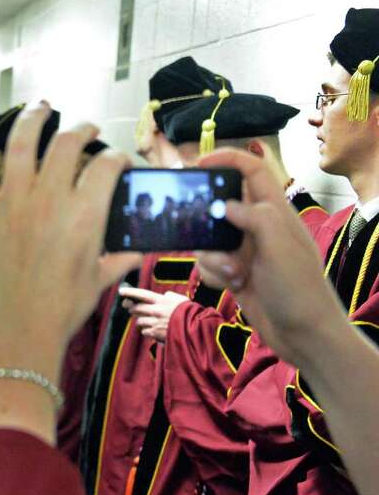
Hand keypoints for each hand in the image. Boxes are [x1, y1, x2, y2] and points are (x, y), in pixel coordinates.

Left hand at [0, 104, 138, 372]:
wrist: (18, 331)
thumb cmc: (61, 310)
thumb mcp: (100, 280)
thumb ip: (121, 257)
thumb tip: (139, 249)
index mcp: (85, 213)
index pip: (107, 165)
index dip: (117, 158)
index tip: (118, 162)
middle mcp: (49, 199)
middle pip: (68, 143)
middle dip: (82, 130)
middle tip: (86, 131)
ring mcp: (11, 203)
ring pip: (20, 142)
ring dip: (33, 118)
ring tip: (41, 108)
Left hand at [120, 287, 188, 341]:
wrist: (196, 329)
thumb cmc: (190, 313)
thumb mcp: (181, 299)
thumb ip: (170, 296)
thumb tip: (164, 295)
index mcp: (162, 301)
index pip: (142, 294)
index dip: (130, 292)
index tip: (121, 291)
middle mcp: (156, 311)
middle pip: (135, 309)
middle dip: (133, 309)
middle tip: (133, 309)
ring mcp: (154, 323)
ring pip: (139, 321)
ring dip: (142, 321)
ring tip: (151, 321)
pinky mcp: (155, 334)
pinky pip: (144, 332)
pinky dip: (147, 331)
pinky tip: (155, 330)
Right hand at [193, 148, 342, 368]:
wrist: (303, 334)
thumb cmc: (298, 289)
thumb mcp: (279, 246)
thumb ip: (254, 216)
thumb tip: (224, 205)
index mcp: (276, 212)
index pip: (252, 171)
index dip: (227, 160)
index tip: (198, 164)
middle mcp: (259, 228)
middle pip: (221, 205)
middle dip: (205, 218)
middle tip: (191, 224)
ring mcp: (246, 251)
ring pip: (209, 239)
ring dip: (212, 257)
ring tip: (233, 274)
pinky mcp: (235, 273)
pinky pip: (210, 264)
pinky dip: (214, 274)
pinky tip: (231, 286)